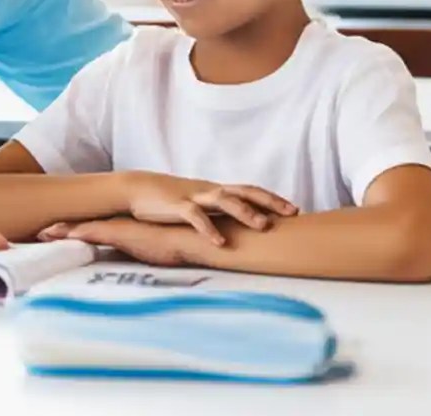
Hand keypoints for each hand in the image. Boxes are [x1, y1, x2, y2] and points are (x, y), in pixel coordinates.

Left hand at [39, 218, 189, 266]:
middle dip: (61, 230)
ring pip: (82, 229)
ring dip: (62, 231)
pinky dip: (75, 234)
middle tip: (40, 232)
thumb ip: (140, 258)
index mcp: (123, 231)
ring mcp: (118, 229)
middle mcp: (117, 227)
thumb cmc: (175, 248)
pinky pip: (92, 233)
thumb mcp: (152, 253)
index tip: (55, 234)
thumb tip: (135, 274)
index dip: (73, 232)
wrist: (189, 238)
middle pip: (82, 228)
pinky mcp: (121, 233)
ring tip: (42, 233)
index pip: (92, 231)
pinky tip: (61, 235)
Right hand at [122, 172, 296, 244]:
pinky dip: (209, 229)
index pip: (249, 190)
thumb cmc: (168, 198)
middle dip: (269, 201)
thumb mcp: (197, 201)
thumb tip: (237, 224)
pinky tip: (220, 243)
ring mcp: (194, 196)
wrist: (136, 188)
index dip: (272, 198)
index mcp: (215, 190)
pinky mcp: (176, 206)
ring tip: (263, 225)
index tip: (294, 209)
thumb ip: (215, 210)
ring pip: (225, 200)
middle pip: (245, 191)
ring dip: (246, 212)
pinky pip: (196, 216)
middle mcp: (209, 190)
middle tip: (292, 212)